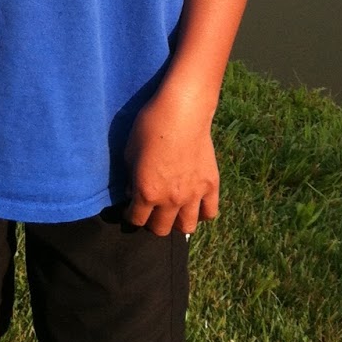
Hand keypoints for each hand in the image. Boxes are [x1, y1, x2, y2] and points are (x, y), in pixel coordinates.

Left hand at [123, 83, 219, 236]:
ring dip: (177, 223)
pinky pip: (209, 213)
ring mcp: (193, 195)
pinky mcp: (211, 186)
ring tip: (173, 211)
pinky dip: (201, 213)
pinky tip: (194, 204)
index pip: (136, 219)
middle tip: (151, 211)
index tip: (130, 210)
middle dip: (152, 222)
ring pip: (186, 228)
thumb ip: (131, 177)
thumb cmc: (149, 126)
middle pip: (161, 229)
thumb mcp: (129, 152)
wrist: (182, 112)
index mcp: (146, 192)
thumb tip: (133, 191)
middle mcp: (170, 199)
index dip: (130, 216)